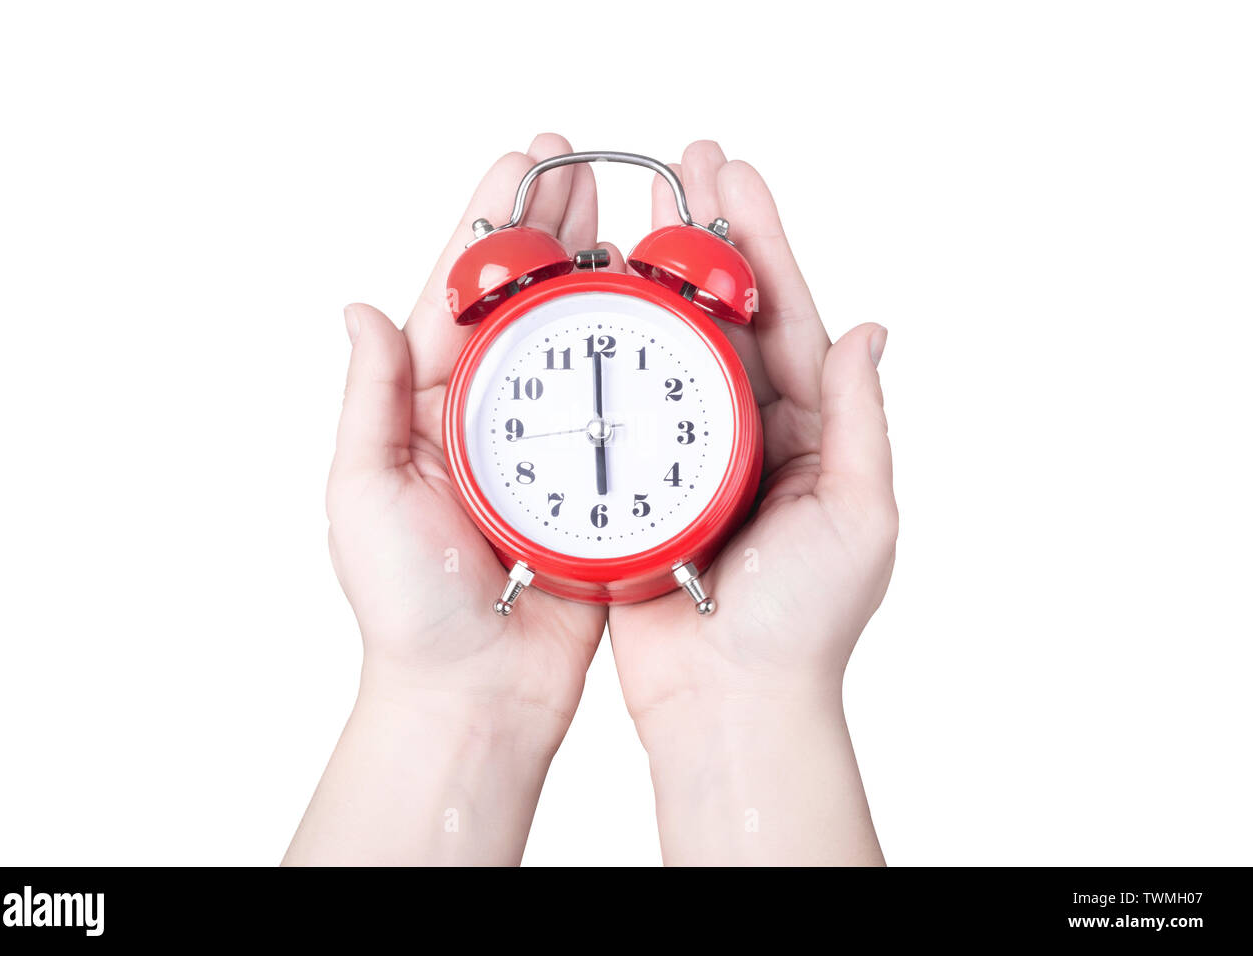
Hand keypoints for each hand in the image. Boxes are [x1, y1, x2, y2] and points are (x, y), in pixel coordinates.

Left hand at [285, 134, 610, 865]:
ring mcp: (545, 446)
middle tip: (584, 163)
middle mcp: (488, 416)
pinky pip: (621, 404)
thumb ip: (370, 401)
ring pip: (578, 342)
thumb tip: (359, 308)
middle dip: (551, 227)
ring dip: (601, 275)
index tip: (527, 161)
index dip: (494, 223)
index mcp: (428, 408)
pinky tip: (662, 309)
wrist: (476, 692)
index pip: (460, 292)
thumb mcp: (366, 496)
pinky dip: (640, 353)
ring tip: (628, 215)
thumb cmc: (408, 608)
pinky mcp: (596, 482)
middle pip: (525, 301)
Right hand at [608, 142, 896, 864]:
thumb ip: (859, 421)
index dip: (761, 243)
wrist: (729, 701)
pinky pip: (628, 403)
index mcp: (811, 431)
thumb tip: (869, 328)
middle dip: (707, 237)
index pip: (788, 315)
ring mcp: (694, 454)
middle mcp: (754, 432)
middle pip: (726, 315)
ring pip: (672, 349)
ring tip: (632, 211)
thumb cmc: (802, 624)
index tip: (733, 178)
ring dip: (654, 280)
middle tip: (683, 164)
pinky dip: (612, 350)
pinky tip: (590, 302)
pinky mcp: (643, 483)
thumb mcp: (858, 516)